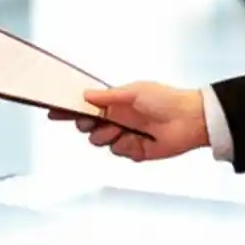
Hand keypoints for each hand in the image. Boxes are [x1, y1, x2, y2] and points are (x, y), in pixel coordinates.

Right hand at [48, 81, 208, 161]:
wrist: (189, 119)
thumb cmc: (166, 99)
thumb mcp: (135, 91)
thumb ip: (108, 96)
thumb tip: (86, 95)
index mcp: (115, 103)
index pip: (86, 107)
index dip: (69, 110)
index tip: (54, 111)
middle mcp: (117, 119)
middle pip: (87, 128)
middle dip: (87, 126)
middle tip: (94, 123)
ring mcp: (125, 135)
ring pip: (100, 142)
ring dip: (108, 136)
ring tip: (122, 129)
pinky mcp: (135, 151)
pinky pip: (119, 152)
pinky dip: (126, 146)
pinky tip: (139, 140)